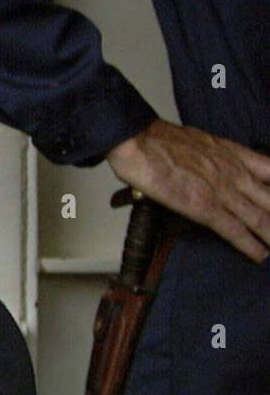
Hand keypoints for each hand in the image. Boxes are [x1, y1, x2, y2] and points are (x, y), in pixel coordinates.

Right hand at [107, 119, 269, 262]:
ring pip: (261, 218)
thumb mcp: (196, 139)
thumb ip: (209, 154)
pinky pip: (235, 231)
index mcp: (232, 153)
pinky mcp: (205, 207)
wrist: (137, 141)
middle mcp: (235, 172)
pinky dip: (250, 246)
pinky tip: (260, 256)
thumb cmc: (156, 138)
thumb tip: (205, 162)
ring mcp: (222, 191)